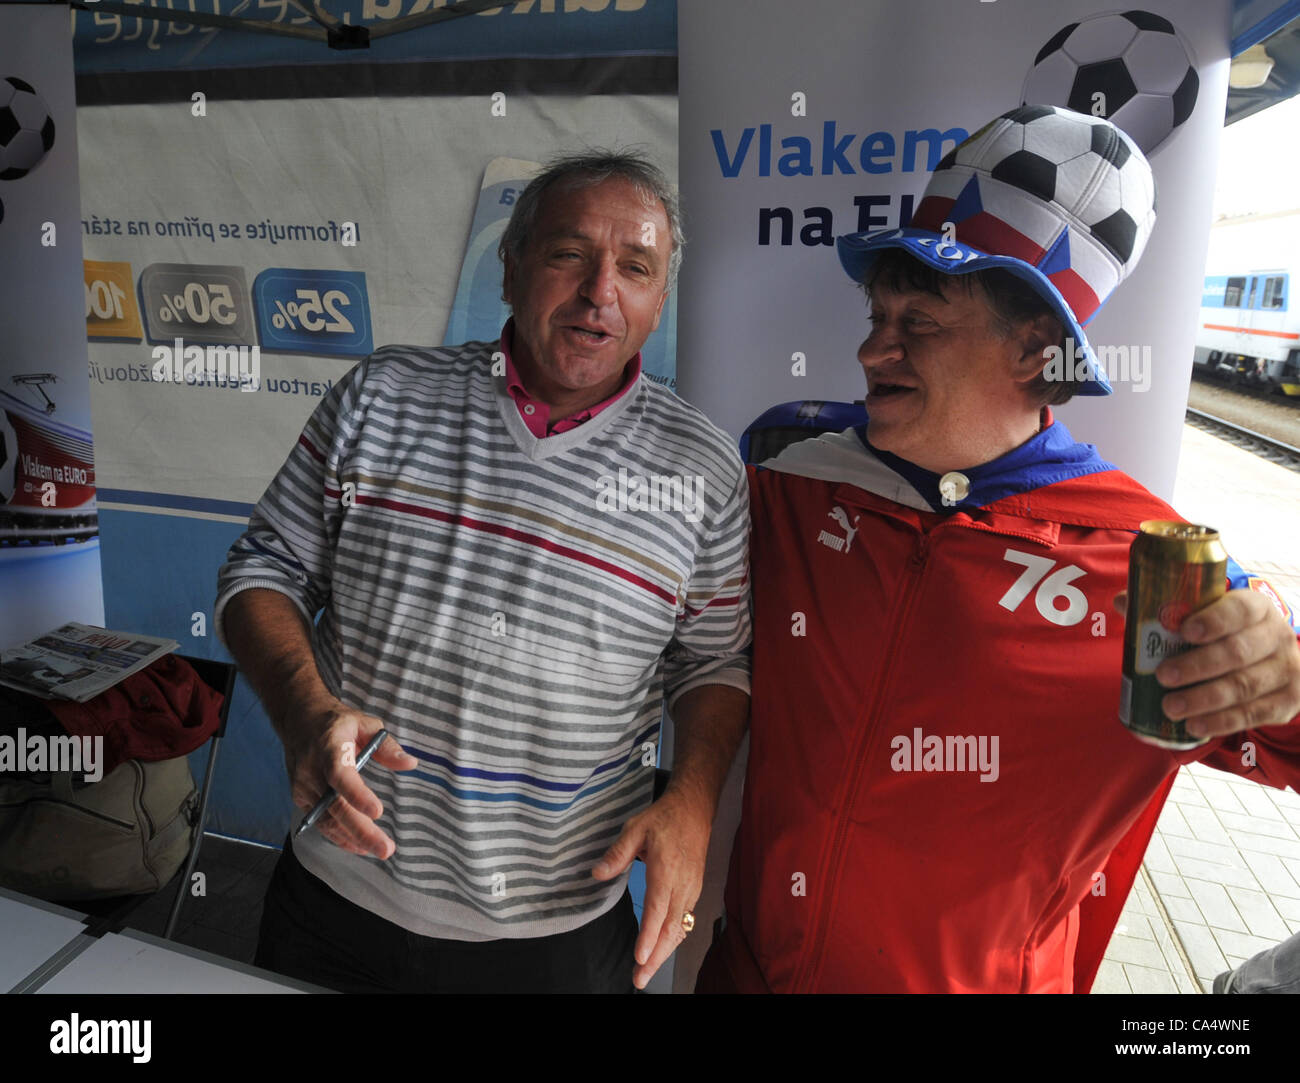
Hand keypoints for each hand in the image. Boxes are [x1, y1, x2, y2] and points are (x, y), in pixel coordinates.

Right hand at [282, 696, 417, 858]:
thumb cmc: (338, 723)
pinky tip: (359, 846)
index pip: (340, 775)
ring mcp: (303, 786)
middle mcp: (311, 770)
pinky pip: (321, 822)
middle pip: (335, 806)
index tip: (377, 812)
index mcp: (329, 747)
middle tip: (386, 848)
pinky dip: (340, 837)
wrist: (299, 719)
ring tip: (380, 850)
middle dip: (361, 830)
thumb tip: (410, 764)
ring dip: (354, 839)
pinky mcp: (300, 798)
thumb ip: (386, 745)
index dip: (357, 795)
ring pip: (328, 819)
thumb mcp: (365, 723)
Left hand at [591, 788, 710, 989]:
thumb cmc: (663, 819)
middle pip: (670, 929)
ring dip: (664, 953)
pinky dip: (673, 940)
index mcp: (665, 869)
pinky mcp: (694, 891)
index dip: (649, 936)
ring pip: (679, 929)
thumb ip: (617, 853)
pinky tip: (661, 950)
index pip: (658, 909)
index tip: (639, 957)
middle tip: (640, 980)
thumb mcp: (635, 827)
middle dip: (655, 957)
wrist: (694, 810)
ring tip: (646, 972)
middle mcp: (681, 884)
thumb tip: (597, 874)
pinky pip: (684, 921)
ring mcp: (691, 889)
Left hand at [1115, 589, 1299, 738]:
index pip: (1240, 610)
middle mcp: (1276, 636)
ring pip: (1244, 686)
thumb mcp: (1210, 616)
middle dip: (1198, 665)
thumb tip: (1122, 601)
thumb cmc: (1228, 635)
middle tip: (1164, 676)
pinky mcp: (1286, 701)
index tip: (1185, 630)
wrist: (1274, 662)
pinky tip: (1195, 725)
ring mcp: (1285, 670)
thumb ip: (1167, 608)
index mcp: (1257, 608)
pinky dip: (1221, 722)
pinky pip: (1253, 714)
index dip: (1214, 620)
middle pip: (1238, 652)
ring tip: (1170, 707)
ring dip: (1204, 699)